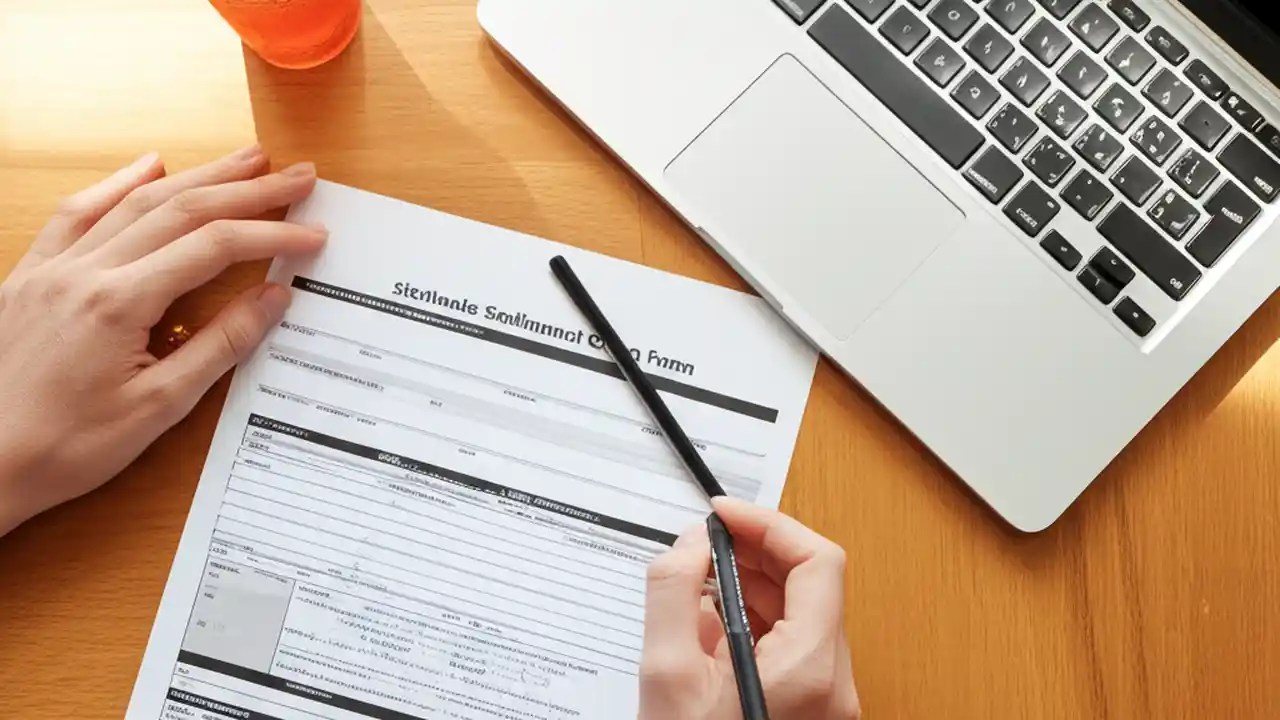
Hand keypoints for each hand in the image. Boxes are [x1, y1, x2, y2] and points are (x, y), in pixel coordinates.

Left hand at [0, 147, 324, 534]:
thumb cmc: (65, 448)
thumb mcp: (158, 407)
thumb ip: (220, 346)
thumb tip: (272, 298)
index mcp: (119, 303)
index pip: (214, 248)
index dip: (271, 234)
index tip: (313, 233)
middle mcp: (85, 272)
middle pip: (181, 210)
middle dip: (247, 189)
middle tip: (296, 175)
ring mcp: (54, 268)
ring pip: (135, 201)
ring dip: (196, 176)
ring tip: (244, 159)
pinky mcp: (32, 276)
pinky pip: (78, 214)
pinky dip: (118, 184)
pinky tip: (149, 166)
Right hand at [639, 496, 858, 719]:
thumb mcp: (667, 674)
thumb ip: (675, 592)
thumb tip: (693, 542)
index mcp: (810, 667)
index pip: (818, 561)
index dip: (769, 525)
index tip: (723, 516)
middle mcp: (833, 680)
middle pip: (811, 581)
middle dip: (755, 550)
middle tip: (704, 543)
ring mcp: (827, 694)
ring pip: (801, 610)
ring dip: (751, 583)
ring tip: (698, 583)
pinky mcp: (811, 703)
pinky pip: (792, 642)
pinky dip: (754, 618)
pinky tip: (710, 624)